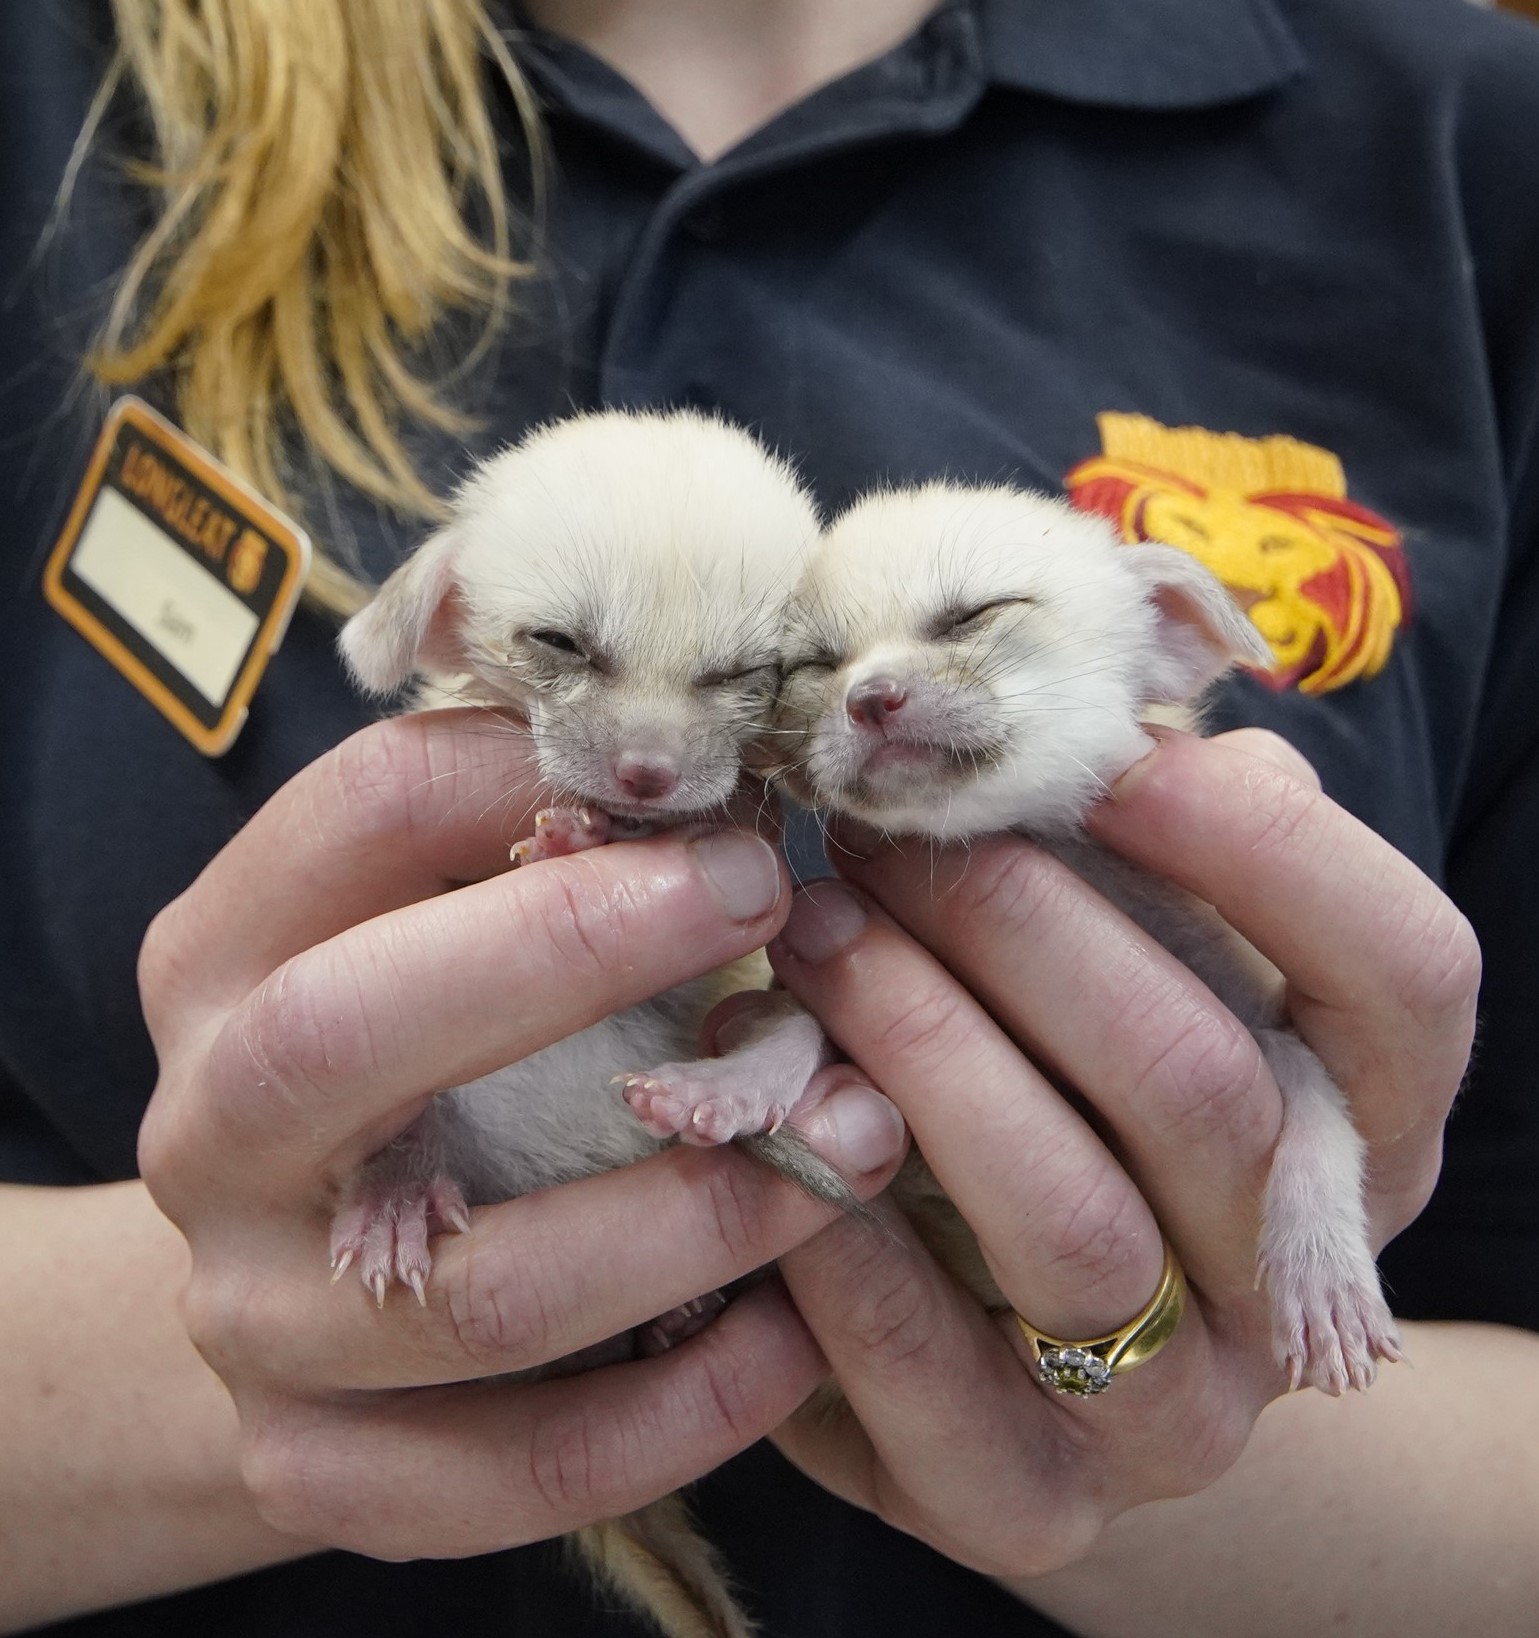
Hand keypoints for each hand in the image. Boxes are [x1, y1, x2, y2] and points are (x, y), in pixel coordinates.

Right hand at [135, 710, 907, 1557]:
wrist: (294, 1272)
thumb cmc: (419, 1059)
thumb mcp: (439, 933)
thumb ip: (542, 861)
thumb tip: (730, 802)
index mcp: (227, 954)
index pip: (363, 813)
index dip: (547, 785)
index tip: (721, 815)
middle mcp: (209, 1133)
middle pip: (346, 1033)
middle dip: (575, 957)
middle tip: (769, 909)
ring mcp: (251, 1318)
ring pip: (478, 1291)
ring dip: (700, 1215)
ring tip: (854, 1146)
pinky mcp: (320, 1465)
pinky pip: (516, 1473)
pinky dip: (683, 1405)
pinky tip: (796, 1333)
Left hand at [756, 727, 1476, 1576]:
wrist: (1038, 1360)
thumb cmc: (1080, 1093)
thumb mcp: (1152, 967)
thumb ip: (1159, 851)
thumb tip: (1118, 727)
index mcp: (1363, 1119)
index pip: (1402, 972)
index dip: (1265, 849)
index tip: (1107, 756)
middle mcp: (1294, 1276)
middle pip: (1201, 1081)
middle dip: (1020, 926)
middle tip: (880, 835)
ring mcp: (1176, 1410)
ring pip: (1072, 1220)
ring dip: (921, 1052)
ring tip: (810, 937)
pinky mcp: (1028, 1502)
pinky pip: (934, 1385)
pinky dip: (839, 1241)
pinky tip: (766, 1127)